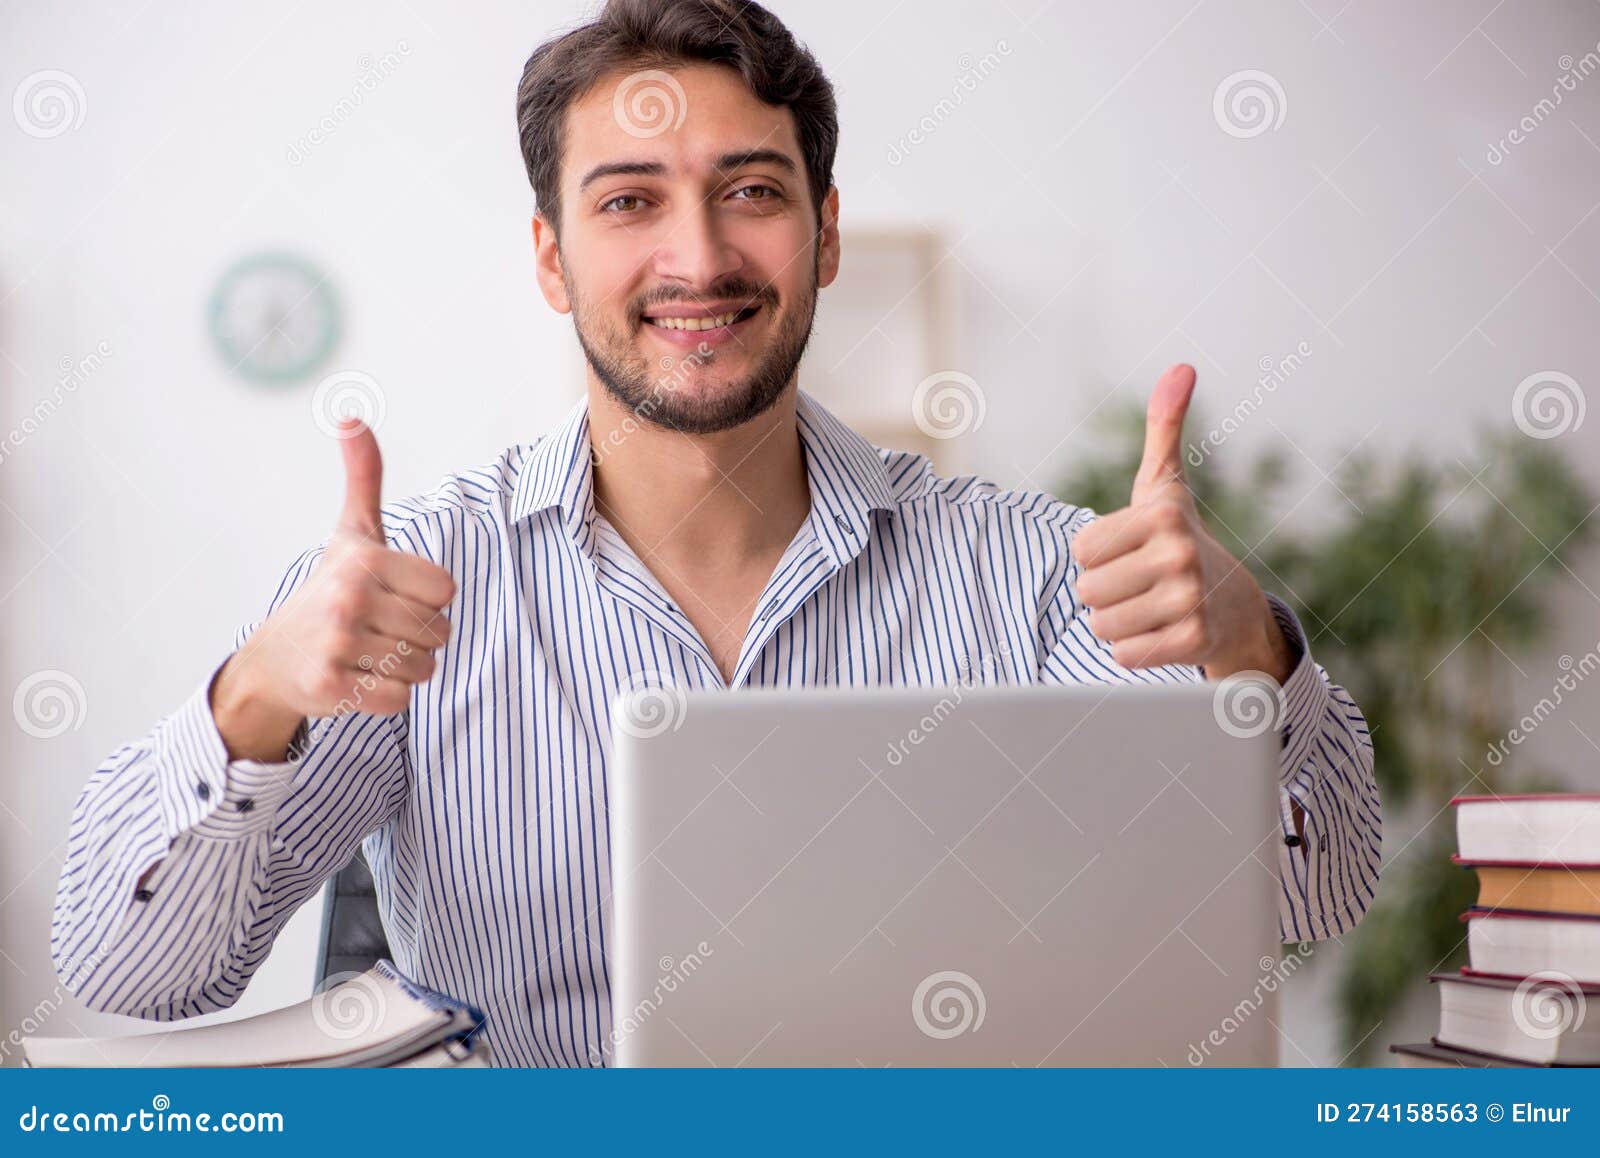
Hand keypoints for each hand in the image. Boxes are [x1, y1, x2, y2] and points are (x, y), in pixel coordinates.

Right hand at [210, 419, 456, 760]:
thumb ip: (363, 477)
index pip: (446, 590)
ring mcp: (337, 644)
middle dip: (419, 637)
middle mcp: (348, 598)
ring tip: (368, 653)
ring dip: (405, 668)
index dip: (428, 599)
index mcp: (365, 559)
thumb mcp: (351, 533)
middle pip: (440, 631)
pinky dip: (387, 697)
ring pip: (425, 668)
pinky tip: (357, 679)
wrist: (273, 660)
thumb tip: (352, 417)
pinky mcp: (330, 687)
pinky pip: (400, 699)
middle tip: (378, 630)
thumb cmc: (328, 590)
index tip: (393, 596)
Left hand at [1072, 364, 1294, 682]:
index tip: (1129, 552)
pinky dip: (1134, 652)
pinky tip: (1160, 635)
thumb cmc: (1181, 542)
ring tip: (1149, 610)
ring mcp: (1189, 599)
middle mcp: (1179, 554)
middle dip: (1105, 593)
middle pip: (1087, 590)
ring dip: (1117, 624)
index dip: (1097, 556)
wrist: (1235, 610)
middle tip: (1140, 586)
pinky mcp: (1192, 641)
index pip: (1081, 549)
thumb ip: (1163, 429)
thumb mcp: (1165, 487)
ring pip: (1100, 625)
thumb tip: (1181, 367)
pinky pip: (1124, 655)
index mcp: (1161, 515)